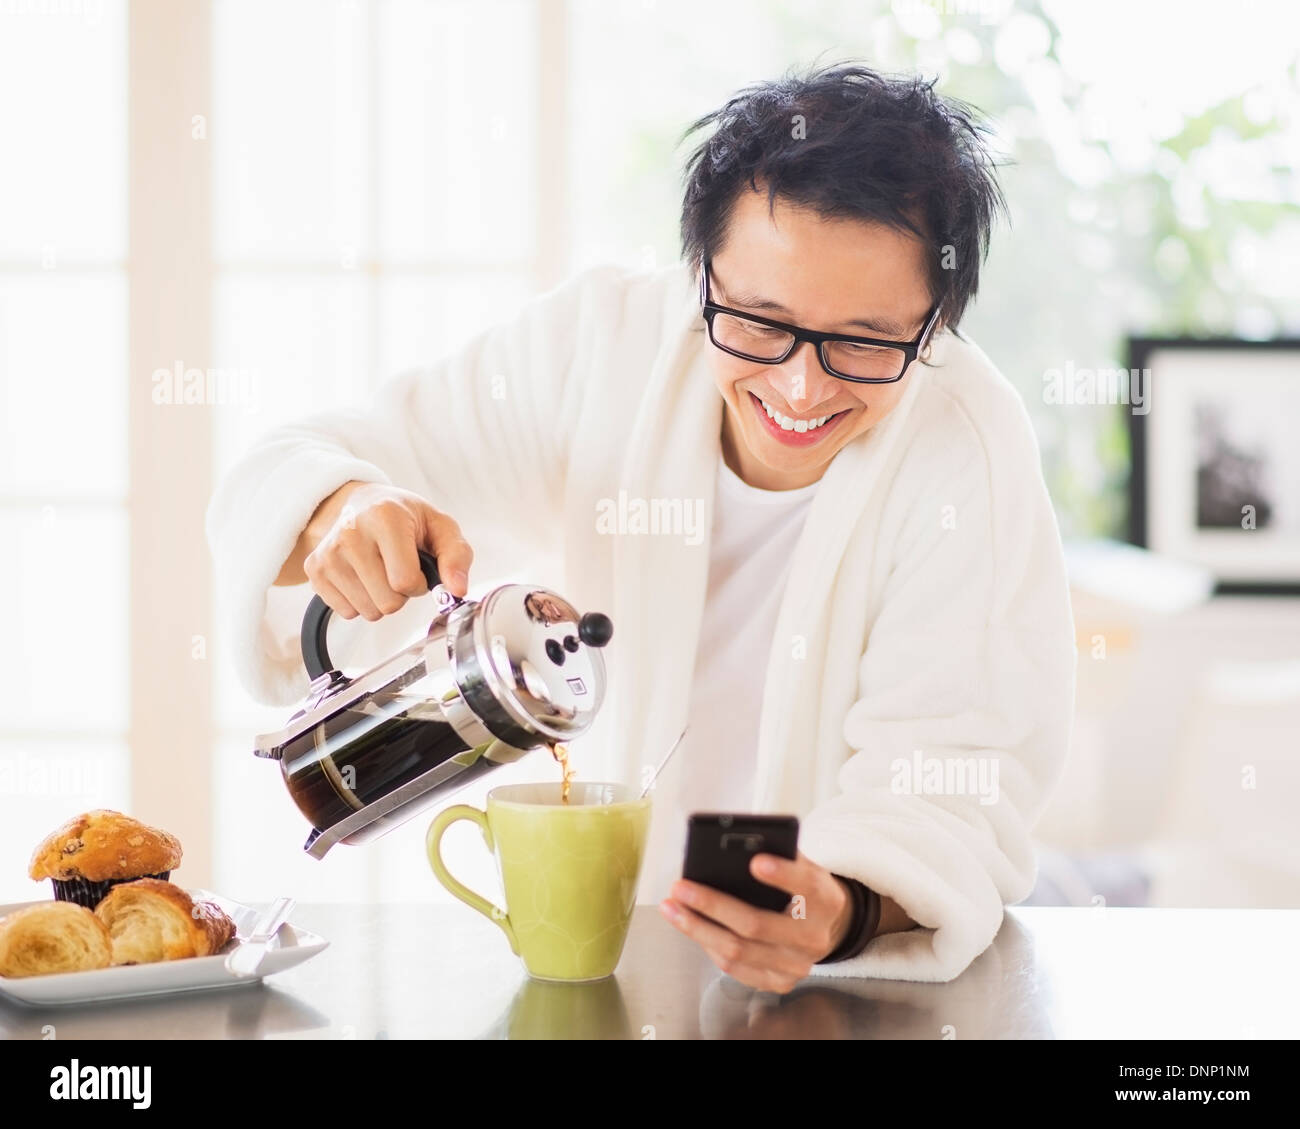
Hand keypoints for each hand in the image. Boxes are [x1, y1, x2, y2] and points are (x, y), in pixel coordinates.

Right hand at [279, 481, 473, 620]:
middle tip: (397, 569)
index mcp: (385, 518)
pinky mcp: (315, 569)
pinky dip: (359, 601)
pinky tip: (362, 576)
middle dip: (400, 594)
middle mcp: (351, 533)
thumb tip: (457, 590)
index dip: (419, 584)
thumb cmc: (406, 519)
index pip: (405, 582)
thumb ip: (457, 556)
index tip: (417, 567)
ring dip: (380, 598)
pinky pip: (346, 612)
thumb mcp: (440, 527)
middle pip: (387, 602)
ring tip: (380, 570)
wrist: (363, 504)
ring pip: (367, 611)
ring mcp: (329, 552)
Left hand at [659, 850, 854, 994]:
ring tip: (672, 906)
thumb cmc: (801, 887)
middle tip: (681, 886)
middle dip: (712, 904)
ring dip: (697, 928)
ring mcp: (796, 966)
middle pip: (757, 925)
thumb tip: (730, 848)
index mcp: (825, 899)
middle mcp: (814, 937)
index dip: (782, 875)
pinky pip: (734, 968)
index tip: (755, 861)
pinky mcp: (778, 983)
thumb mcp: (800, 865)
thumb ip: (777, 854)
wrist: (825, 925)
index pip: (805, 886)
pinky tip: (689, 926)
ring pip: (738, 951)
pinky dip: (707, 944)